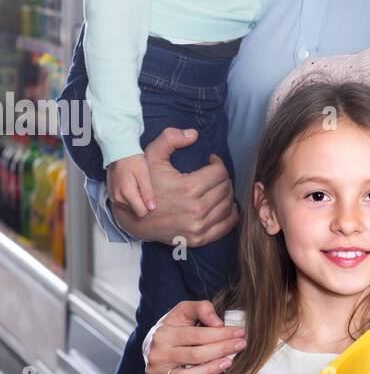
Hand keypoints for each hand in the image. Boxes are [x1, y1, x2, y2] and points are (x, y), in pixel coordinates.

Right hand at [107, 153, 154, 217]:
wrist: (119, 152)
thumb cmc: (133, 161)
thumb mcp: (144, 175)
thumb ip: (148, 192)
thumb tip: (152, 208)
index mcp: (126, 194)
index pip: (142, 212)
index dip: (148, 206)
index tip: (150, 195)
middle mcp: (118, 198)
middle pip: (136, 210)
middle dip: (142, 202)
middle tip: (142, 186)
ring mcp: (114, 197)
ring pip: (130, 207)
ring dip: (135, 199)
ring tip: (136, 184)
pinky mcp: (112, 195)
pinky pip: (124, 202)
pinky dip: (129, 197)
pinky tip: (130, 186)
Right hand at [110, 128, 237, 245]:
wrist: (135, 218)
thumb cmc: (145, 184)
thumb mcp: (152, 156)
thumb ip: (171, 138)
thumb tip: (194, 134)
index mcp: (188, 188)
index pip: (220, 172)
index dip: (217, 163)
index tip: (211, 161)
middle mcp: (196, 210)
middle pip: (225, 188)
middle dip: (222, 177)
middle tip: (214, 174)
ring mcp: (198, 227)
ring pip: (227, 205)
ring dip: (226, 193)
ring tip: (217, 187)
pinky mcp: (198, 239)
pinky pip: (226, 226)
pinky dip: (230, 215)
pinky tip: (226, 205)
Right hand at [147, 300, 246, 373]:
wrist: (151, 346)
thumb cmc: (174, 328)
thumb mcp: (184, 311)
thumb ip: (201, 309)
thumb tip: (218, 323)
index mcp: (164, 333)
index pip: (197, 335)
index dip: (221, 334)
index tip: (240, 333)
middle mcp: (158, 354)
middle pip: (195, 355)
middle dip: (221, 350)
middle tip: (241, 346)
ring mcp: (155, 372)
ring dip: (209, 371)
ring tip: (228, 363)